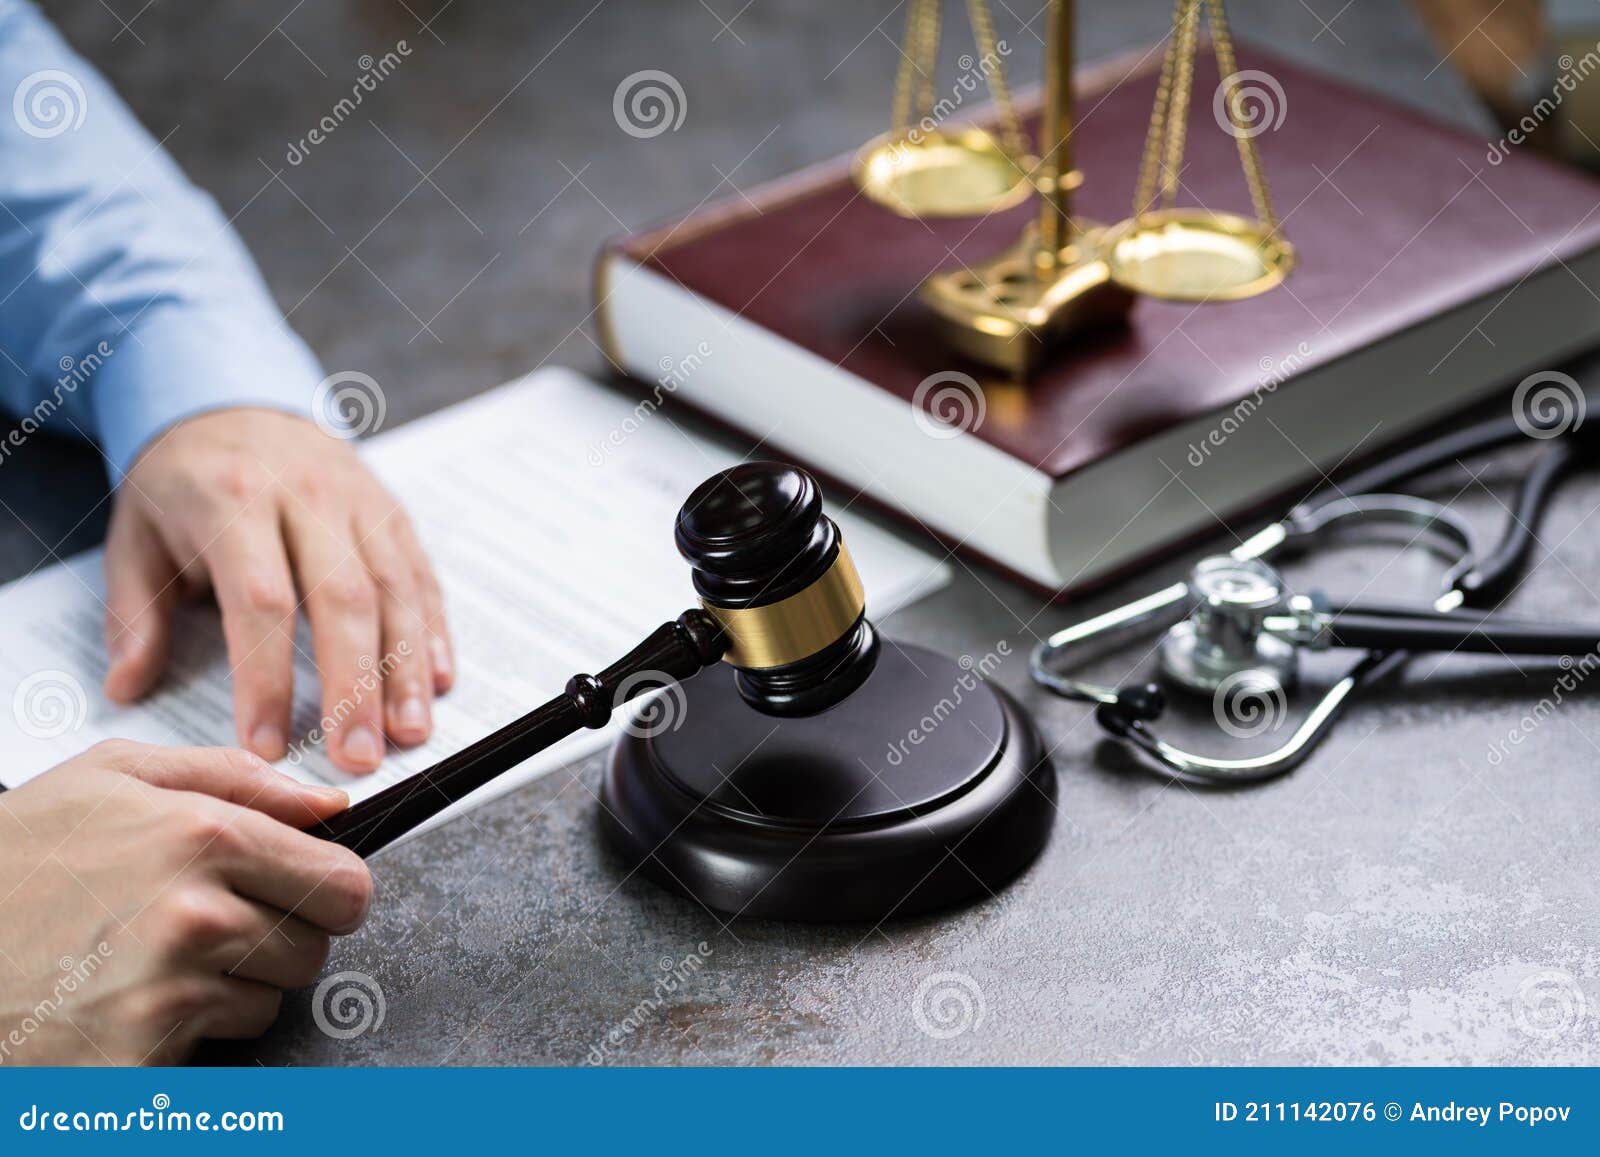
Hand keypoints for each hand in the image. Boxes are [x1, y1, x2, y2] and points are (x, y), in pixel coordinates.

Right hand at [0, 741, 369, 1064]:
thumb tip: (328, 805)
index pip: (344, 882)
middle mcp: (195, 911)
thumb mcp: (109, 778)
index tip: (299, 891)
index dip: (326, 889)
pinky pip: (222, 1044)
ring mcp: (170, 987)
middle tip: (208, 924)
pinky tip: (130, 999)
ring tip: (154, 957)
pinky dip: (190, 1030)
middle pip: (317, 943)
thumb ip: (234, 777)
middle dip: (279, 934)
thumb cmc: (11, 862)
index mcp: (201, 834)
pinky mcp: (142, 1052)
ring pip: (273, 996)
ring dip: (231, 983)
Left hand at [103, 408, 453, 773]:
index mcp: (233, 500)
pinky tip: (438, 680)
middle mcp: (305, 496)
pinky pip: (420, 574)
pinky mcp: (390, 511)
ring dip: (405, 668)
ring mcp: (358, 501)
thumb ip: (135, 615)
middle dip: (355, 686)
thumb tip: (128, 688)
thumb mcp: (135, 536)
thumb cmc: (182, 480)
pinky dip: (432, 630)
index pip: (262, 599)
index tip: (267, 745)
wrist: (231, 394)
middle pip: (342, 599)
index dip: (269, 676)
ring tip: (410, 733)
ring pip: (394, 589)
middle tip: (359, 757)